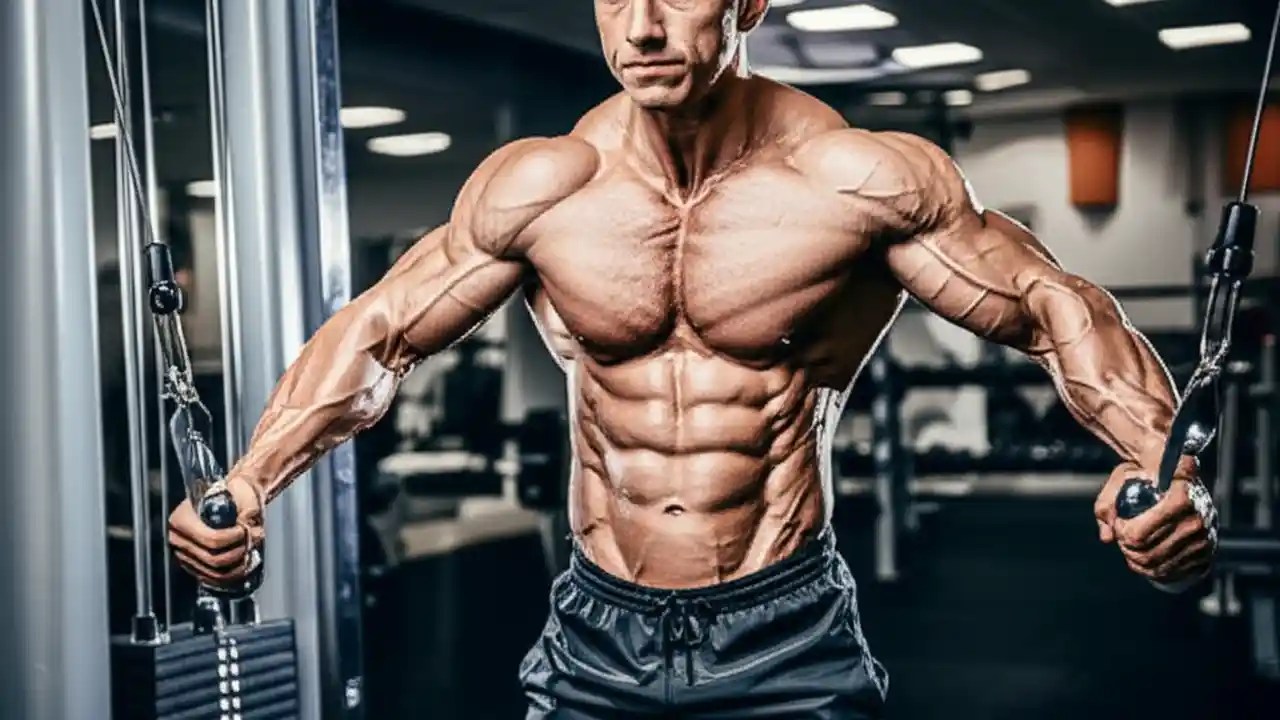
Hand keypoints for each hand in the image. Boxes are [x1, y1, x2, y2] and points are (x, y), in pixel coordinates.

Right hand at [168, 475, 264, 589]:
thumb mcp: (239, 492)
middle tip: (254, 538)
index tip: (246, 529)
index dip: (233, 538)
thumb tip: (249, 527)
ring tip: (251, 548)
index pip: (211, 539)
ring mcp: (184, 556)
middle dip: (239, 551)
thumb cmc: (233, 493)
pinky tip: (245, 562)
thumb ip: (246, 511)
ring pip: (215, 572)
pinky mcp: (193, 566)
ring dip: (239, 563)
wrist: (230, 497)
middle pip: (213, 558)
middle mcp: (178, 539)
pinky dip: (232, 573)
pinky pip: (213, 578)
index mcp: (182, 518)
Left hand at [1094, 458, 1216, 587]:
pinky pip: (1176, 573)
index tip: (1118, 522)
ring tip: (1130, 547)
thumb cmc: (1147, 473)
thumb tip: (1107, 535)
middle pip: (1147, 552)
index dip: (1122, 531)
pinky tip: (1143, 560)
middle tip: (1121, 537)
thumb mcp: (1122, 477)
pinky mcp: (1206, 553)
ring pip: (1159, 566)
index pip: (1140, 533)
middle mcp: (1198, 520)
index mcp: (1181, 497)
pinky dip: (1154, 571)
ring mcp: (1205, 539)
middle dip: (1127, 547)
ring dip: (1137, 560)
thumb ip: (1107, 504)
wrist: (1175, 469)